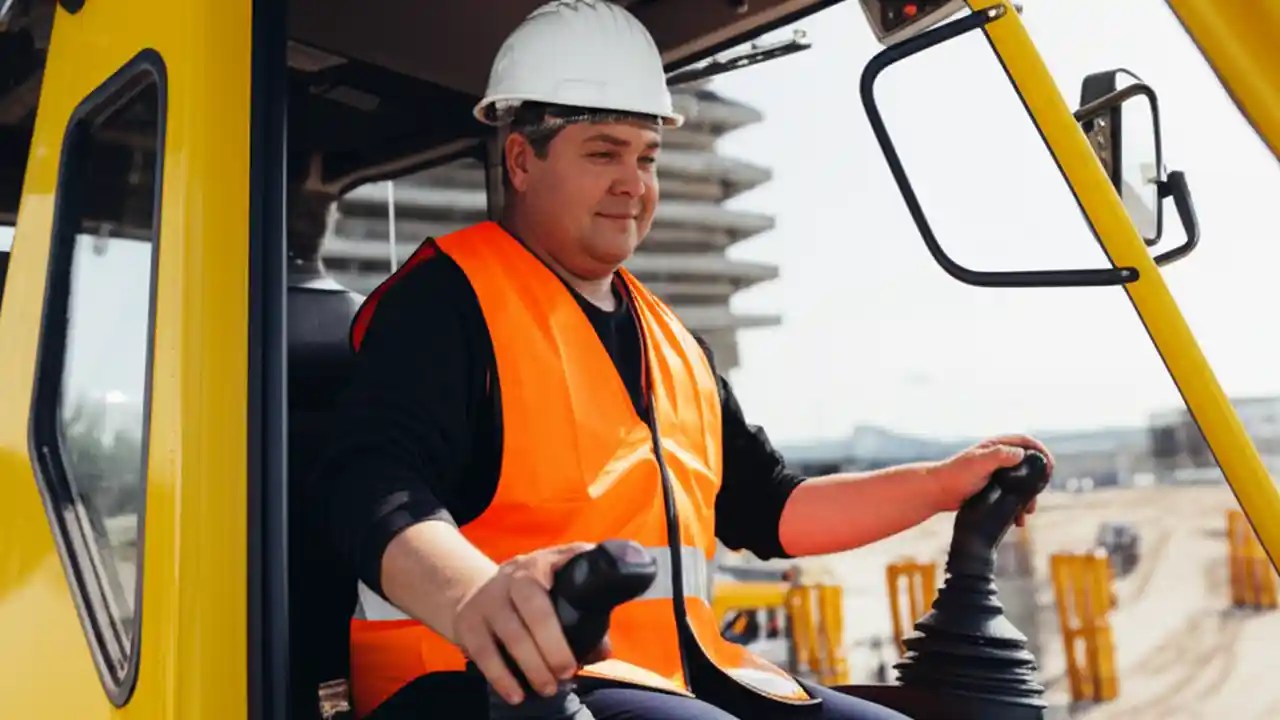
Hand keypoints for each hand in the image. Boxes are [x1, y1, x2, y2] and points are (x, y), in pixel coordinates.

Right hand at [453, 542, 594, 704]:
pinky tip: (516, 694)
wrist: (470, 590)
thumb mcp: (552, 584)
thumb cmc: (527, 593)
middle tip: (567, 671)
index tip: (595, 633)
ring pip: (512, 633)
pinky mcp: (468, 623)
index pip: (565, 575)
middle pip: (535, 608)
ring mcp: (488, 599)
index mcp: (542, 563)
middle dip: (554, 645)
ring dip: (532, 666)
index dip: (582, 598)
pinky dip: (501, 677)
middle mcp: (513, 576)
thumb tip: (602, 650)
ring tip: (548, 688)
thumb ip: (582, 610)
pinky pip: (484, 653)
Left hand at [928, 434, 1053, 526]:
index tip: (1049, 464)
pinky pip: (1011, 496)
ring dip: (1028, 497)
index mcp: (996, 447)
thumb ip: (999, 456)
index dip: (1040, 450)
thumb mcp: (979, 462)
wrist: (937, 492)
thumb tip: (1020, 454)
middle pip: (1027, 464)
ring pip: (1021, 483)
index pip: (1025, 442)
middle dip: (1037, 480)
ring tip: (1027, 512)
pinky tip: (1017, 520)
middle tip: (1039, 494)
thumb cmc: (955, 474)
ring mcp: (995, 474)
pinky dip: (1017, 507)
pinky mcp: (992, 489)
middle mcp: (997, 458)